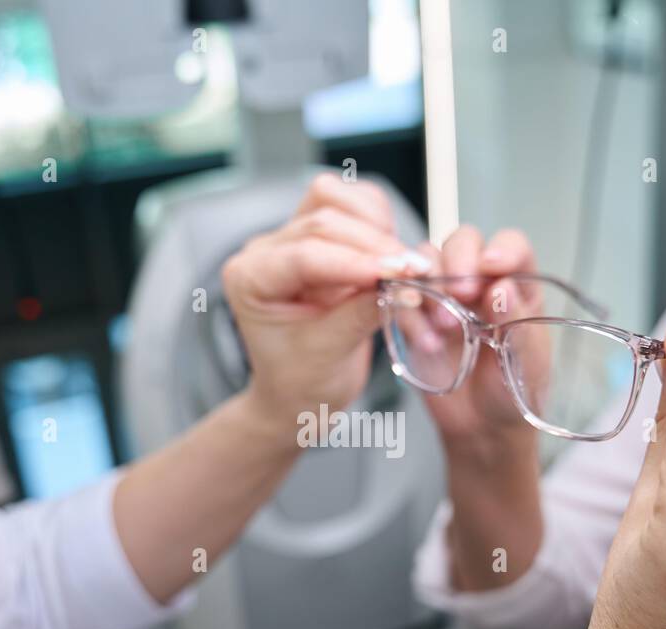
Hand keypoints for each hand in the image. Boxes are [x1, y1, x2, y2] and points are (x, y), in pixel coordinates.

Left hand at [221, 173, 411, 429]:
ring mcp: (291, 237)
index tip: (401, 273)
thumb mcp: (330, 354)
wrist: (299, 391)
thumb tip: (401, 281)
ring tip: (404, 267)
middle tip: (416, 273)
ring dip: (377, 227)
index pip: (306, 255)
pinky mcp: (320, 235)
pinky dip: (378, 223)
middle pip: (324, 221)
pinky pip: (352, 206)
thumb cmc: (302, 381)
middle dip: (375, 245)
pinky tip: (393, 257)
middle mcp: (265, 250)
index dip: (358, 261)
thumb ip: (361, 313)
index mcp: (250, 278)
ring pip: (337, 201)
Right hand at [413, 225, 542, 450]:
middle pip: (462, 242)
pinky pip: (402, 297)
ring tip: (446, 329)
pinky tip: (428, 344)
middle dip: (458, 260)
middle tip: (460, 294)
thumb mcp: (525, 363)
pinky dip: (410, 314)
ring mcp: (445, 297)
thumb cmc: (514, 393)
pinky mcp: (417, 317)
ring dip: (431, 287)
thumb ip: (515, 324)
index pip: (510, 246)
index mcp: (518, 285)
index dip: (500, 249)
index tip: (491, 267)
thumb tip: (502, 286)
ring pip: (426, 261)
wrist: (483, 428)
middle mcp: (480, 282)